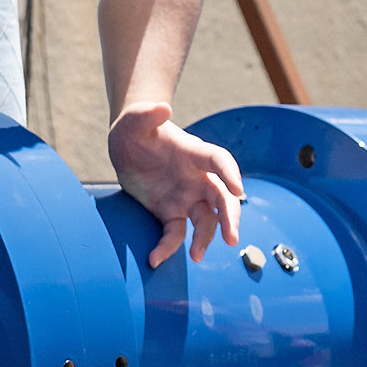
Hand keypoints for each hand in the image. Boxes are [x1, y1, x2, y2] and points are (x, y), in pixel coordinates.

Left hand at [108, 103, 245, 267]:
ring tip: (197, 256)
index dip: (230, 174)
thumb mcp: (135, 120)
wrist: (128, 146)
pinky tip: (155, 258)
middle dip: (229, 217)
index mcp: (194, 153)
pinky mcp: (171, 213)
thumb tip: (162, 107)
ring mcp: (187, 197)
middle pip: (222, 198)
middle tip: (231, 237)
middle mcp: (197, 177)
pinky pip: (175, 234)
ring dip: (206, 239)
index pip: (219, 161)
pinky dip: (168, 248)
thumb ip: (146, 113)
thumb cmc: (135, 129)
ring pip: (206, 220)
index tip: (238, 189)